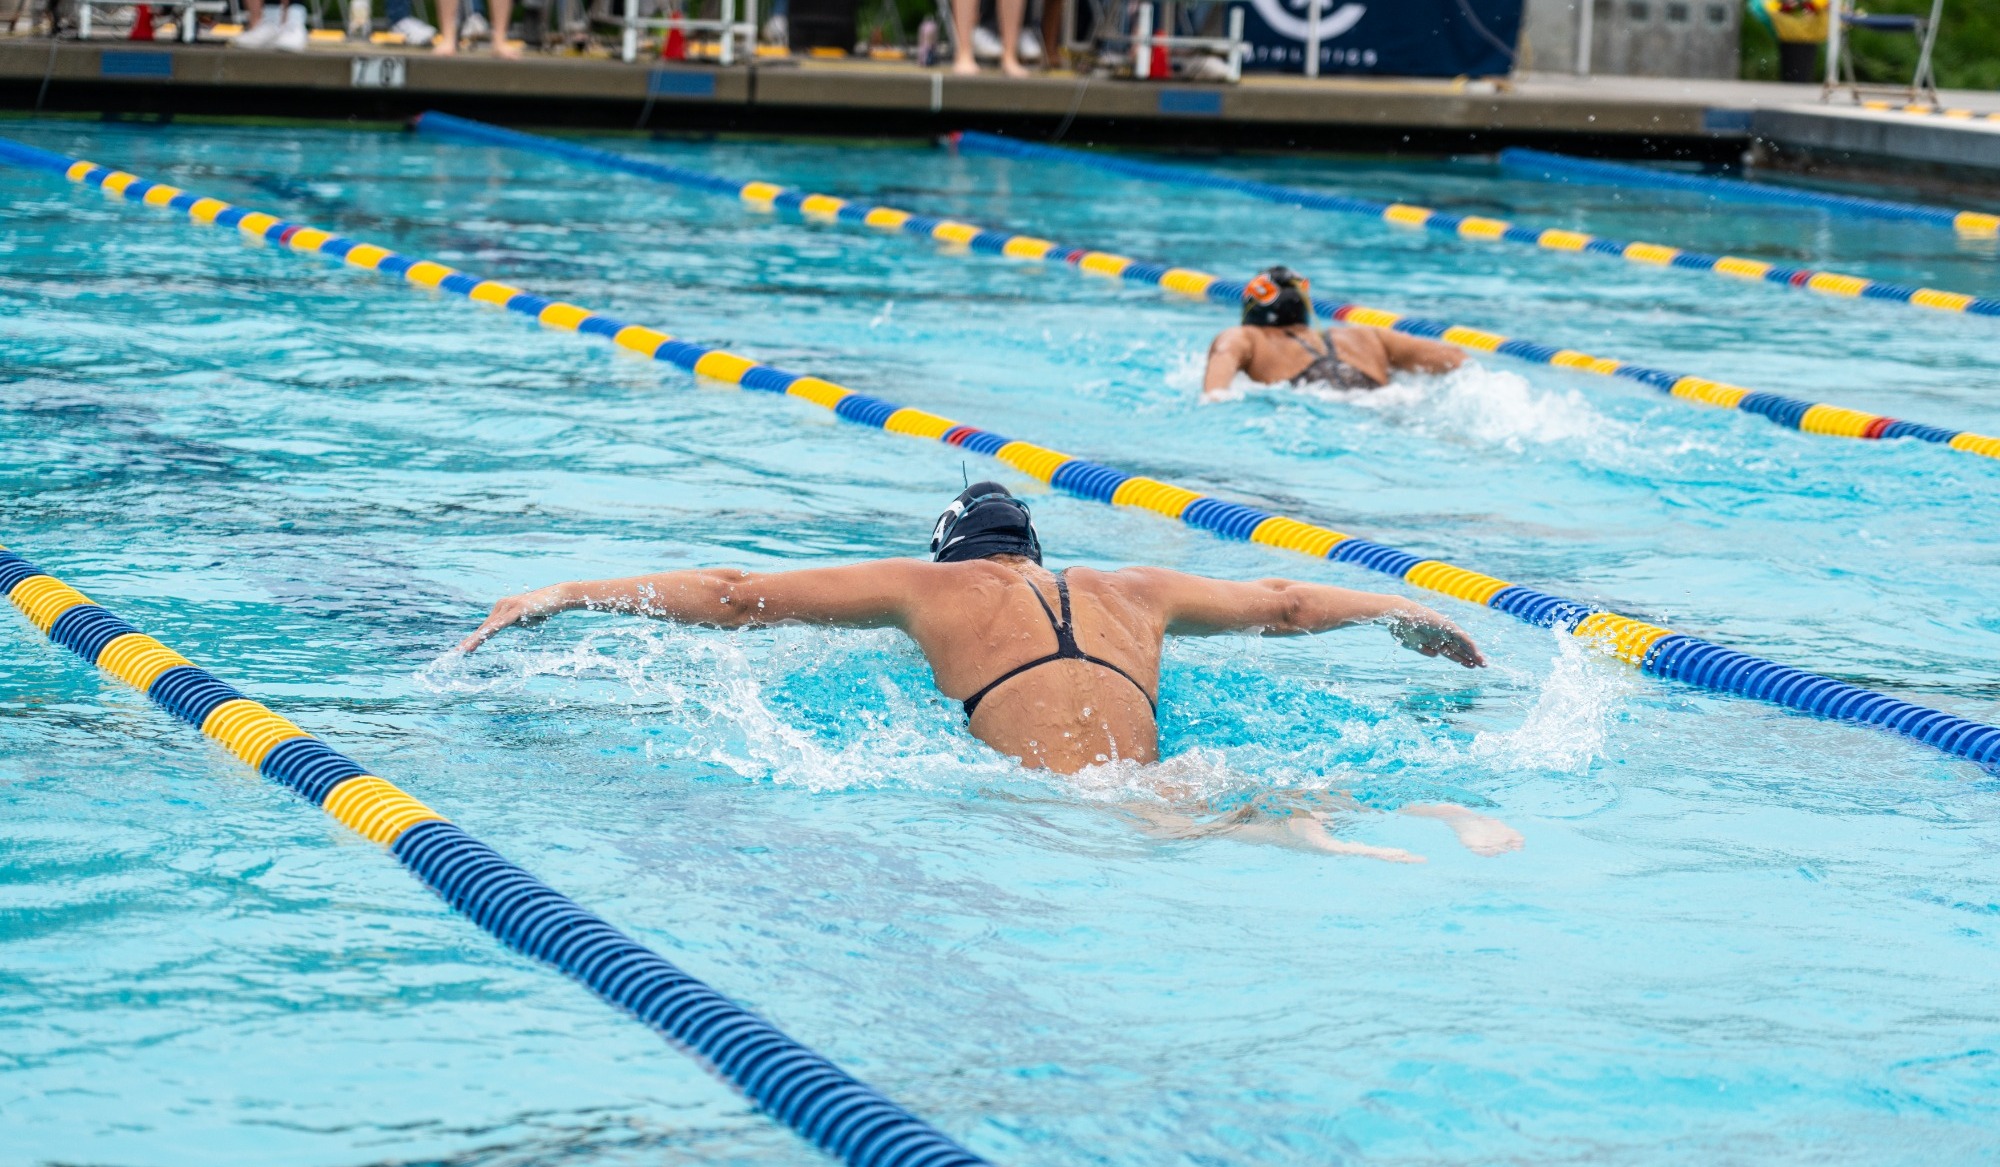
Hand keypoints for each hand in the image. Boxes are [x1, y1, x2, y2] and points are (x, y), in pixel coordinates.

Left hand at [456, 584, 572, 653]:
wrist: (558, 597)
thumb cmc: (542, 610)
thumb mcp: (525, 621)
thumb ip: (514, 624)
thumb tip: (510, 627)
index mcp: (500, 610)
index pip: (485, 628)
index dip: (474, 640)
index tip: (461, 651)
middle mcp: (501, 606)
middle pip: (484, 628)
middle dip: (470, 641)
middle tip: (455, 653)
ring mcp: (508, 606)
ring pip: (490, 627)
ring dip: (477, 639)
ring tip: (465, 650)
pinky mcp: (517, 608)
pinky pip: (502, 623)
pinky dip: (492, 631)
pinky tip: (483, 637)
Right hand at [1387, 608, 1485, 667]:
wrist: (1398, 616)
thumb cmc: (1401, 629)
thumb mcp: (1413, 645)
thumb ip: (1425, 650)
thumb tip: (1437, 655)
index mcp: (1434, 640)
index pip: (1451, 651)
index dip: (1461, 659)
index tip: (1470, 666)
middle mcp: (1441, 635)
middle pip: (1459, 649)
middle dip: (1470, 657)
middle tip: (1482, 666)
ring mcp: (1444, 630)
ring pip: (1462, 644)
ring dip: (1473, 653)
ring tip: (1483, 663)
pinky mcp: (1447, 626)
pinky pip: (1461, 637)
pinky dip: (1469, 645)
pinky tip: (1477, 653)